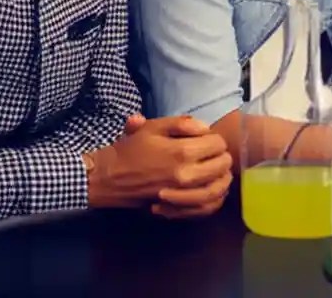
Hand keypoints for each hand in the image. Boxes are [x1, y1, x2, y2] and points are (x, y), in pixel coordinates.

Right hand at [88, 115, 232, 216]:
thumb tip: (206, 128)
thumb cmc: (131, 149)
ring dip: (222, 177)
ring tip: (217, 170)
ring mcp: (183, 194)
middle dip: (222, 156)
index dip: (215, 139)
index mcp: (182, 152)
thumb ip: (183, 124)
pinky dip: (214, 199)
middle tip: (214, 154)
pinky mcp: (178, 208)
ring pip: (219, 187)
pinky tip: (212, 189)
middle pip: (223, 165)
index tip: (207, 139)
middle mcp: (186, 175)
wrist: (108, 177)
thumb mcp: (153, 127)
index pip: (218, 144)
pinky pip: (207, 208)